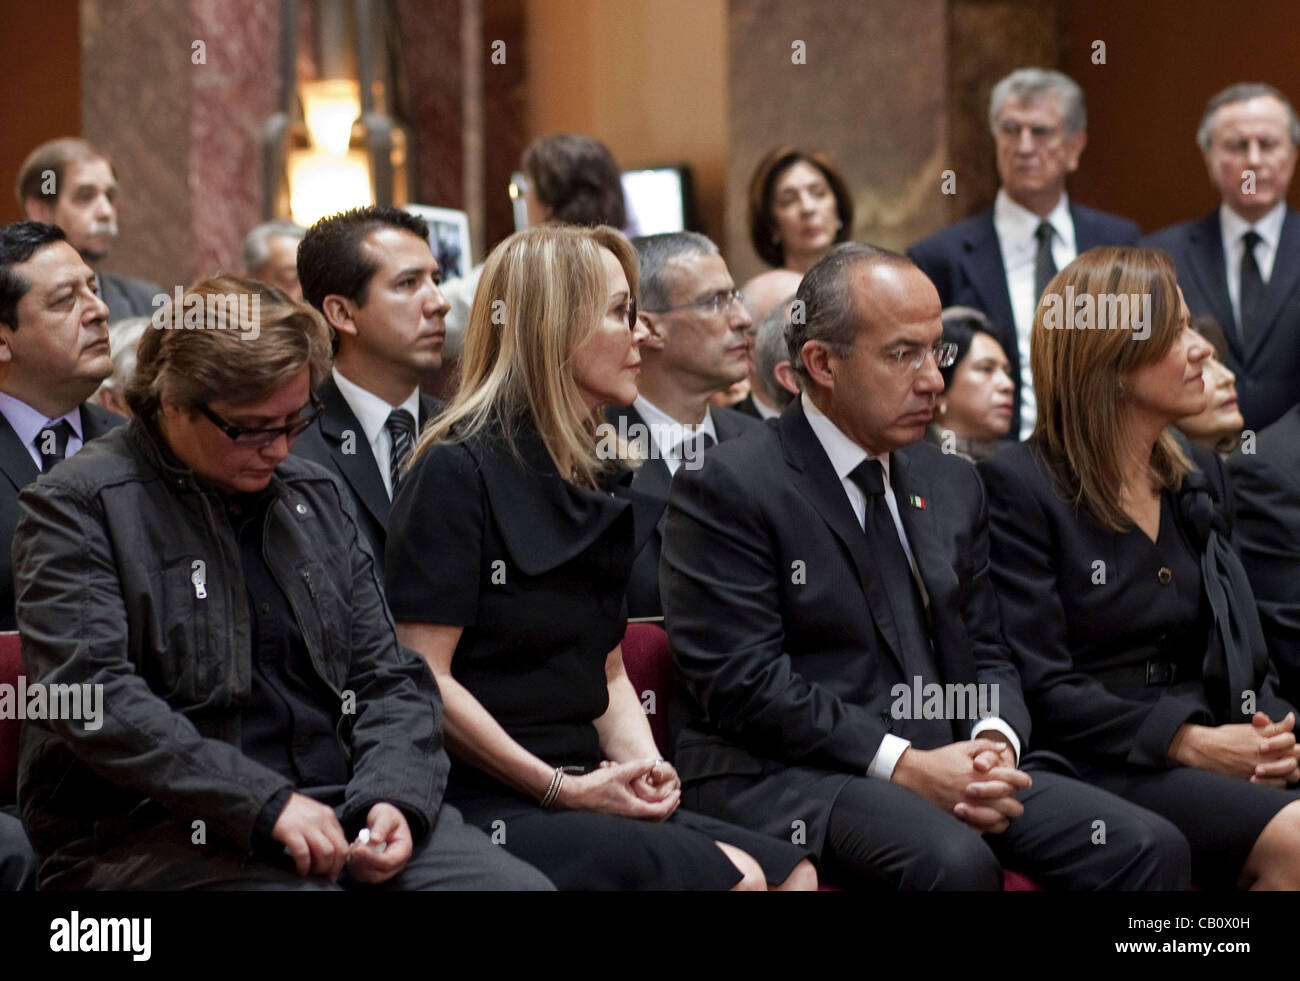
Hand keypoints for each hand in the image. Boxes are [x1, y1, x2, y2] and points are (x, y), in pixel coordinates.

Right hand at [271, 792, 349, 879]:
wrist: (271, 801)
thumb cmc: (293, 812)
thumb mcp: (315, 815)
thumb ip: (325, 829)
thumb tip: (333, 852)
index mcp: (329, 816)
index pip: (344, 842)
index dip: (341, 861)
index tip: (334, 871)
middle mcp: (322, 820)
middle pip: (339, 849)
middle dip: (334, 867)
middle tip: (325, 875)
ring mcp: (307, 826)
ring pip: (326, 852)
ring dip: (321, 867)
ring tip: (312, 872)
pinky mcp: (291, 832)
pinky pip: (303, 853)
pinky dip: (304, 865)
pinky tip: (300, 869)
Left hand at [345, 803, 413, 884]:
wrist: (383, 822)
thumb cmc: (387, 818)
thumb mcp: (386, 816)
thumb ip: (381, 826)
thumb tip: (375, 840)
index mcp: (403, 850)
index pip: (389, 862)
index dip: (372, 858)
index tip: (359, 849)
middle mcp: (395, 865)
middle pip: (377, 874)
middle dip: (362, 861)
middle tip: (355, 845)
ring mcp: (384, 871)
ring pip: (366, 876)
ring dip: (356, 862)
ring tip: (356, 844)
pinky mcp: (372, 872)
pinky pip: (359, 875)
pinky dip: (352, 864)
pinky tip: (354, 850)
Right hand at [558, 759, 679, 819]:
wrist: (574, 795)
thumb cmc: (595, 786)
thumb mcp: (620, 772)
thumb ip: (638, 767)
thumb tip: (653, 763)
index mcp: (633, 808)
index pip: (660, 810)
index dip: (671, 802)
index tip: (678, 793)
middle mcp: (629, 817)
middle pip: (656, 818)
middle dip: (668, 808)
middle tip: (675, 798)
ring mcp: (622, 818)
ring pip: (646, 818)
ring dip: (657, 808)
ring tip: (663, 798)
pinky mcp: (616, 815)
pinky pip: (637, 815)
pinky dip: (645, 808)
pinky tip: (643, 799)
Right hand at [893, 739, 1031, 835]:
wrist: (915, 774)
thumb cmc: (939, 760)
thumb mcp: (962, 747)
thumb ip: (985, 745)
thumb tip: (1004, 748)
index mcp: (979, 774)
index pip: (1011, 780)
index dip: (1023, 780)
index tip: (1025, 781)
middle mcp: (976, 793)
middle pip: (1011, 804)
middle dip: (1016, 800)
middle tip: (1013, 796)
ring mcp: (969, 808)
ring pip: (1000, 819)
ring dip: (1005, 814)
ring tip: (1004, 809)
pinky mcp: (960, 818)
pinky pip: (985, 829)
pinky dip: (992, 825)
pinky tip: (992, 818)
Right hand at [1173, 714, 1299, 784]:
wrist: (1204, 750)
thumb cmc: (1225, 738)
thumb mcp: (1250, 728)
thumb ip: (1273, 726)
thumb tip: (1290, 718)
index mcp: (1265, 740)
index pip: (1291, 740)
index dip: (1287, 740)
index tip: (1278, 740)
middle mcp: (1266, 756)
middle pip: (1295, 758)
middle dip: (1292, 756)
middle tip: (1284, 754)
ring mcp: (1261, 770)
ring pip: (1290, 774)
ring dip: (1286, 770)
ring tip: (1278, 766)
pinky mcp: (1255, 781)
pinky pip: (1278, 785)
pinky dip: (1277, 781)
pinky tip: (1268, 776)